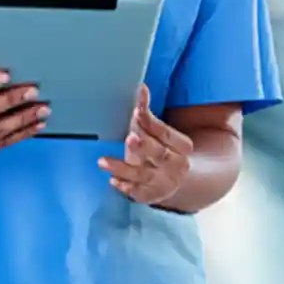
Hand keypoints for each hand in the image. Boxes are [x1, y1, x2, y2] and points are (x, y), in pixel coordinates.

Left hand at [98, 86, 192, 205]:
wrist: (172, 179)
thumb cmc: (158, 148)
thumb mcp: (153, 131)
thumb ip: (146, 111)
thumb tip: (141, 88)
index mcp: (181, 146)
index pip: (166, 133)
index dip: (152, 123)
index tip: (137, 113)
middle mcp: (176, 165)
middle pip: (158, 154)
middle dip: (144, 147)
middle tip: (129, 138)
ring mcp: (163, 183)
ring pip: (142, 175)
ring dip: (122, 168)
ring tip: (102, 161)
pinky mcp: (150, 195)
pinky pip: (137, 192)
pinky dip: (125, 187)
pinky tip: (112, 181)